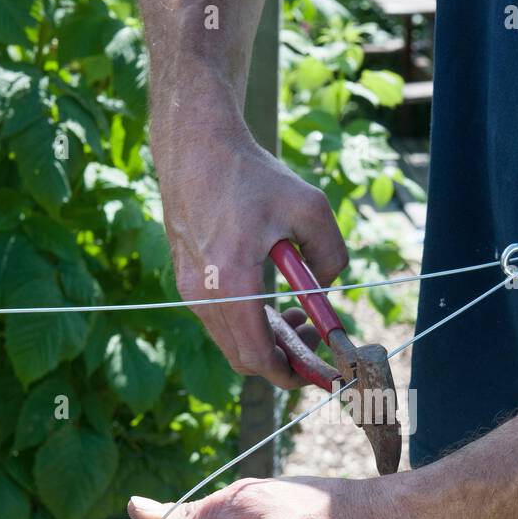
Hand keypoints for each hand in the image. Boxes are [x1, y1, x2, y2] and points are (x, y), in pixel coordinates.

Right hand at [152, 108, 346, 388]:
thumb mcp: (311, 209)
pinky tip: (273, 301)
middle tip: (314, 341)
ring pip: (231, 340)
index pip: (258, 355)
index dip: (292, 373)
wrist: (196, 144)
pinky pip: (220, 320)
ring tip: (299, 316)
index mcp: (231, 282)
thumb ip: (332, 257)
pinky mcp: (186, 278)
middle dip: (284, 360)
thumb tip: (328, 291)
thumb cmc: (253, 174)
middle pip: (243, 357)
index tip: (320, 372)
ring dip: (267, 341)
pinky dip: (249, 323)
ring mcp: (189, 288)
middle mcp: (203, 292)